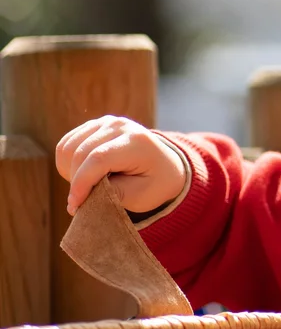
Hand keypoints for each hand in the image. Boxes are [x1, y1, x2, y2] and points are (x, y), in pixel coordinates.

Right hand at [56, 116, 186, 216]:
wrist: (165, 165)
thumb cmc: (155, 184)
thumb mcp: (141, 196)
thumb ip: (112, 193)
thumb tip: (80, 194)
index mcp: (137, 142)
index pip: (99, 159)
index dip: (81, 183)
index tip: (75, 206)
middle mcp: (120, 126)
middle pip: (79, 153)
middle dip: (75, 182)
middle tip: (84, 202)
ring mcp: (105, 122)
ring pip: (67, 148)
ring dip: (70, 172)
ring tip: (88, 187)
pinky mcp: (94, 125)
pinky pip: (66, 145)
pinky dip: (68, 164)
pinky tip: (85, 174)